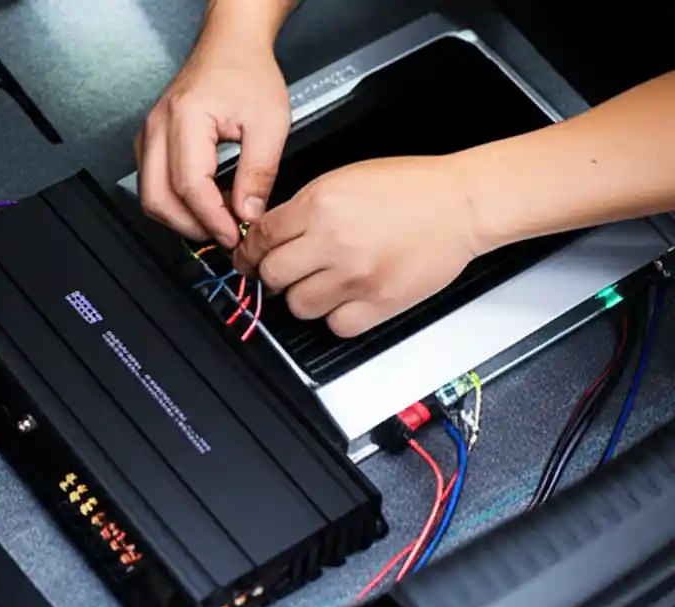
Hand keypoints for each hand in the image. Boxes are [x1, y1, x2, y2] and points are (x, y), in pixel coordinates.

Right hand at [135, 42, 290, 246]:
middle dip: (191, 226)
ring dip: (181, 217)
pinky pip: (152, 184)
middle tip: (224, 234)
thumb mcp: (270, 122)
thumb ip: (260, 172)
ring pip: (150, 196)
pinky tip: (204, 201)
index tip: (235, 234)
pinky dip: (175, 202)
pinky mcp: (149, 143)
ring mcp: (148, 135)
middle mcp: (158, 127)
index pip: (190, 185)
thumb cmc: (246, 73)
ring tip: (217, 219)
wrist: (229, 47)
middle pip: (158, 198)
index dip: (212, 219)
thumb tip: (248, 213)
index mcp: (186, 118)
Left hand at [233, 156, 480, 336]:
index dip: (247, 252)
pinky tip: (345, 298)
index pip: (260, 238)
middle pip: (272, 275)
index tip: (247, 258)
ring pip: (298, 305)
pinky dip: (335, 316)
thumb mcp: (343, 179)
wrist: (461, 204)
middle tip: (284, 271)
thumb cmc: (410, 188)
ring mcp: (356, 276)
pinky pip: (336, 325)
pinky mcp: (379, 302)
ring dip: (303, 297)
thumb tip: (267, 235)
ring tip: (321, 282)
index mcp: (320, 204)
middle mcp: (333, 241)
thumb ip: (302, 208)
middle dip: (272, 274)